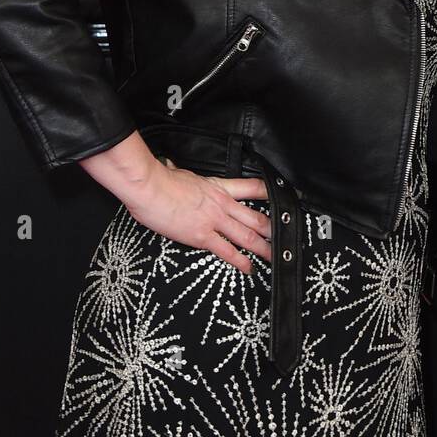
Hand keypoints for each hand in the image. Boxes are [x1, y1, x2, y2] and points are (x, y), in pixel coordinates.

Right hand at [123, 158, 271, 273]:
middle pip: (256, 217)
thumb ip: (187, 178)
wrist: (150, 188)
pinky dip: (240, 261)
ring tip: (274, 257)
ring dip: (263, 248)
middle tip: (286, 237)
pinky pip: (226, 251)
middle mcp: (222, 204)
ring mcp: (214, 221)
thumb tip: (174, 168)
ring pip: (247, 236)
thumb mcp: (182, 173)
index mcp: (219, 187)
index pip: (253, 187)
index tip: (285, 198)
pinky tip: (249, 268)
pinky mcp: (202, 236)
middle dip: (273, 229)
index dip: (272, 193)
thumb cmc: (161, 180)